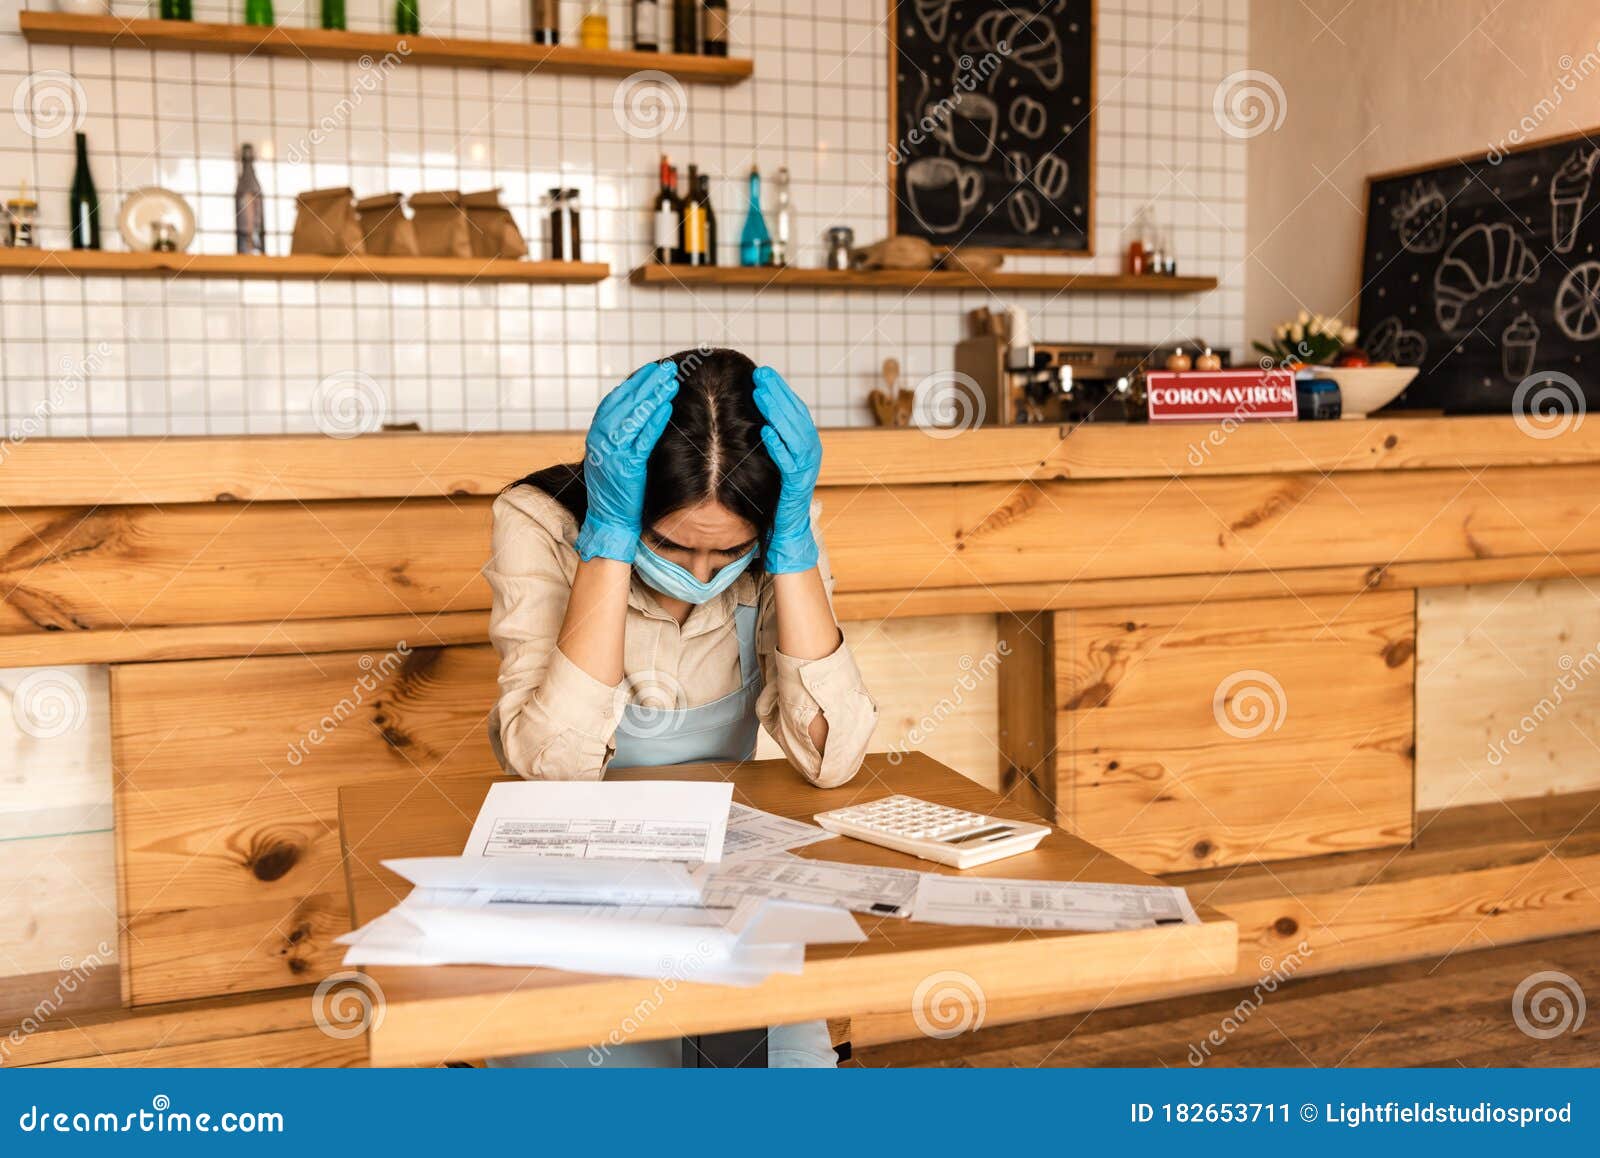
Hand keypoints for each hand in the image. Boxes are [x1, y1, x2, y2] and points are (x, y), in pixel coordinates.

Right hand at [577, 361, 677, 562]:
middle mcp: (600, 440)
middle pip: (626, 403)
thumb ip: (622, 434)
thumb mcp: (613, 455)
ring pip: (634, 417)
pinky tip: (666, 407)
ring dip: (653, 397)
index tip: (652, 370)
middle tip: (668, 368)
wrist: (608, 519)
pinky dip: (653, 421)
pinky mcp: (626, 467)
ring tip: (671, 382)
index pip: (615, 400)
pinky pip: (642, 439)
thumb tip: (643, 410)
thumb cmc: (615, 488)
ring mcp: (612, 453)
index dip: (635, 384)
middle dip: (648, 383)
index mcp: (596, 434)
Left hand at [753, 365, 820, 573]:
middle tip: (761, 375)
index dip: (780, 390)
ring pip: (795, 435)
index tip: (762, 372)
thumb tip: (752, 407)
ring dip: (778, 413)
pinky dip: (779, 446)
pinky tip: (765, 431)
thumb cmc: (776, 489)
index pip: (795, 409)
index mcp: (806, 442)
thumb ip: (771, 434)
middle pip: (796, 417)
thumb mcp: (775, 456)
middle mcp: (811, 451)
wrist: (786, 528)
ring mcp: (807, 469)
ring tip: (762, 395)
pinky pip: (789, 463)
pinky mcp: (798, 486)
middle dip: (779, 394)